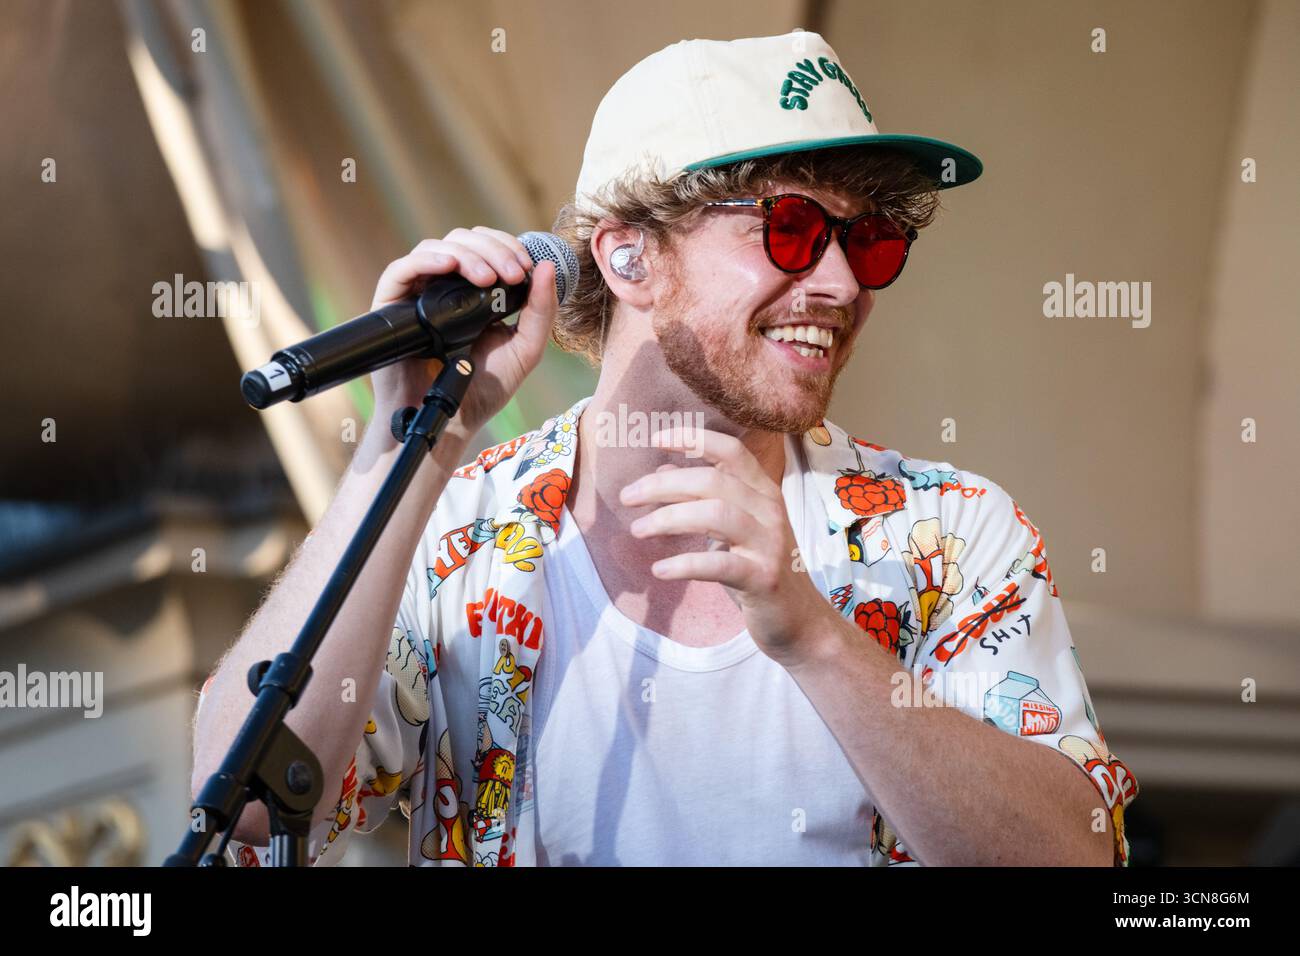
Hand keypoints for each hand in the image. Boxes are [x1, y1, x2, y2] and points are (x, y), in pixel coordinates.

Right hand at [368, 227, 558, 441]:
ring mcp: (417, 294)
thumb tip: (547, 267)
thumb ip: (540, 312)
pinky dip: (426, 260)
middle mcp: (444, 286)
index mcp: (474, 292)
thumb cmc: (482, 390)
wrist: (447, 421)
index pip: (486, 247)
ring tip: (488, 278)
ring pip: (435, 248)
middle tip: (512, 272)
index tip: (527, 265)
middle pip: (462, 240)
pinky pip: (401, 269)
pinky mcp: (391, 306)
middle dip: (493, 248)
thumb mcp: (524, 350)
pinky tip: (448, 266)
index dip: (507, 246)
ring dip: (467, 254)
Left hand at [618, 427, 840, 667]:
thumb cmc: (758, 568)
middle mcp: (770, 510)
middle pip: (713, 481)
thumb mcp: (732, 528)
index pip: (731, 451)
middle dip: (663, 485)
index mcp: (763, 492)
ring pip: (717, 515)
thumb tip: (664, 468)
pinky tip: (659, 570)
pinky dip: (685, 564)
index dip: (694, 439)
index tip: (656, 439)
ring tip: (638, 530)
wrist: (798, 619)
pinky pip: (720, 565)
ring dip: (669, 519)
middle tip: (627, 497)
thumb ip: (703, 497)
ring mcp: (769, 544)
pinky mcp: (764, 579)